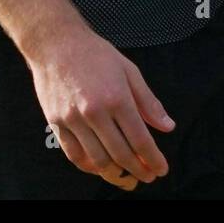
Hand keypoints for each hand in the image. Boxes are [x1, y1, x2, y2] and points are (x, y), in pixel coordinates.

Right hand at [25, 23, 175, 189]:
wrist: (57, 44)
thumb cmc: (96, 55)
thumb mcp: (129, 71)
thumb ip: (148, 102)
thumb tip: (167, 126)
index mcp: (117, 97)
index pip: (140, 139)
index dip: (153, 159)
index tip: (161, 170)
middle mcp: (95, 112)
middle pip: (120, 154)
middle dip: (138, 170)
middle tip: (147, 177)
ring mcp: (73, 120)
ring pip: (97, 160)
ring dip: (115, 175)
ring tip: (127, 178)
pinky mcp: (56, 124)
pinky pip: (74, 155)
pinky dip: (89, 167)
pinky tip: (101, 168)